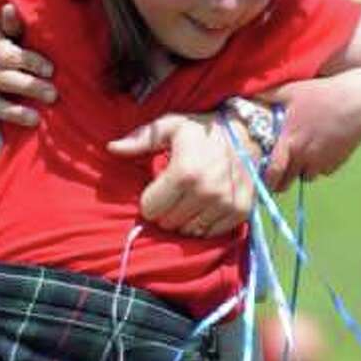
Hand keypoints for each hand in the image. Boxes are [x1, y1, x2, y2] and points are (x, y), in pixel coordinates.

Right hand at [0, 2, 55, 152]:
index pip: (8, 56)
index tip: (50, 70)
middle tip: (53, 95)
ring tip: (35, 120)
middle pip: (2, 79)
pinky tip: (2, 150)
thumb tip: (10, 8)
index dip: (29, 62)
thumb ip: (9, 21)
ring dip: (12, 112)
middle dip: (28, 87)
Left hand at [108, 112, 251, 235]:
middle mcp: (206, 192)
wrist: (249, 134)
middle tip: (174, 193)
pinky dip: (203, 224)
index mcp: (184, 172)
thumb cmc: (202, 130)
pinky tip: (205, 206)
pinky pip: (209, 234)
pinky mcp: (239, 213)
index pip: (150, 209)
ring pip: (188, 232)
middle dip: (166, 211)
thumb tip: (111, 148)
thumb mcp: (171, 126)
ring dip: (184, 219)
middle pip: (168, 223)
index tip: (158, 187)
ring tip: (190, 199)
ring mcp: (225, 205)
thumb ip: (141, 139)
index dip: (150, 199)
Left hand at [261, 77, 360, 190]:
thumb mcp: (291, 91)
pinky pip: (323, 170)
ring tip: (303, 155)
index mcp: (289, 141)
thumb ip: (268, 97)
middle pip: (287, 181)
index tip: (263, 181)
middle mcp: (304, 155)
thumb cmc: (321, 93)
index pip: (273, 171)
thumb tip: (246, 96)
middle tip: (279, 174)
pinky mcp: (336, 162)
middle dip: (282, 180)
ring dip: (302, 171)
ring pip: (306, 176)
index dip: (266, 180)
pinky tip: (322, 148)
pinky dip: (320, 165)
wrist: (358, 101)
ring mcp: (321, 161)